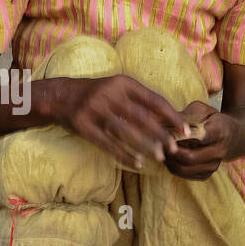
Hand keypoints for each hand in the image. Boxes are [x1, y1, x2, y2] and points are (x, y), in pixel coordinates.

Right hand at [54, 75, 189, 168]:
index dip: (171, 116)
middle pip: (142, 117)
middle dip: (161, 134)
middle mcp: (109, 94)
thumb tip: (168, 119)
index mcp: (122, 82)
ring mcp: (95, 109)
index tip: (184, 130)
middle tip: (174, 149)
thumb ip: (138, 100)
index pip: (153, 99)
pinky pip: (108, 144)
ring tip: (159, 158)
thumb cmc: (96, 94)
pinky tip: (138, 163)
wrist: (60, 96)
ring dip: (145, 146)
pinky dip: (125, 155)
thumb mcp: (117, 88)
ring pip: (126, 132)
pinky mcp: (83, 126)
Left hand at [164, 101, 237, 180]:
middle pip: (189, 158)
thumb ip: (184, 115)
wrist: (235, 137)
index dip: (181, 137)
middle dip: (170, 152)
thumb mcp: (202, 110)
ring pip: (185, 169)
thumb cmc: (212, 119)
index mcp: (220, 131)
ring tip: (160, 151)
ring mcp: (214, 165)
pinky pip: (186, 175)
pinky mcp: (208, 174)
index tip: (167, 132)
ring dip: (169, 162)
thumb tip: (164, 121)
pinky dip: (173, 168)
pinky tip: (168, 157)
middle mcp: (219, 151)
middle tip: (157, 144)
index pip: (200, 137)